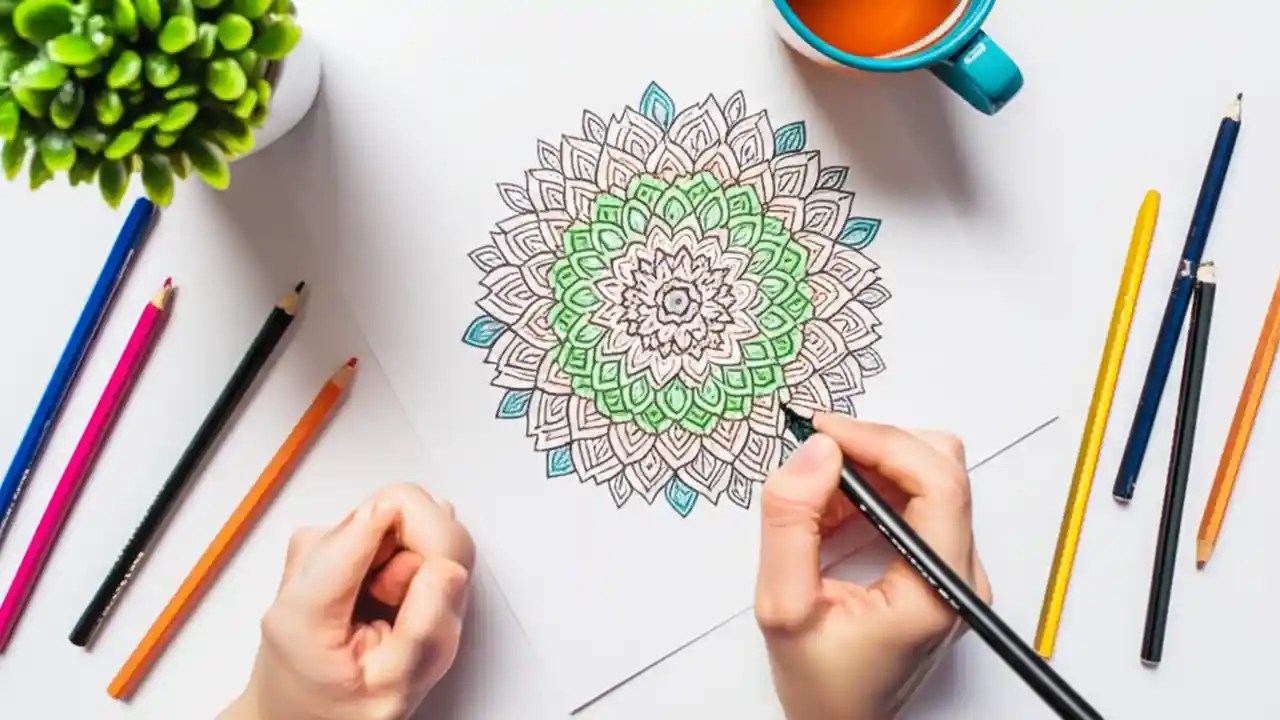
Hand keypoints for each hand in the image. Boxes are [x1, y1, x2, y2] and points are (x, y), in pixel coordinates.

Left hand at [220, 483, 475, 719]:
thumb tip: (450, 565)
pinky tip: (385, 605)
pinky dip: (403, 571)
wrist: (294, 712)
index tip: (425, 593)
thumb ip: (425, 625)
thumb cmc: (336, 707)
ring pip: (406, 524)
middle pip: (407, 511)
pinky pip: (396, 534)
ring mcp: (321, 542)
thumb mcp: (393, 685)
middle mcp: (312, 551)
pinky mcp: (334, 542)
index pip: (397, 506)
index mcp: (312, 592)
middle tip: (405, 615)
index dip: (435, 546)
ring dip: (416, 572)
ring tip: (393, 617)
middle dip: (426, 563)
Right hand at [755, 414, 991, 719]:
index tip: (825, 431)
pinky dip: (870, 487)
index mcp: (937, 590)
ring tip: (816, 495)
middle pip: (942, 467)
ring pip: (928, 474)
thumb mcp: (784, 606)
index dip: (882, 441)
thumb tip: (814, 450)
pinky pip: (914, 498)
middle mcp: (959, 574)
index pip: (939, 484)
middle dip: (875, 447)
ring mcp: (953, 568)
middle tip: (815, 455)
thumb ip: (793, 523)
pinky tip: (830, 512)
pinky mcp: (937, 562)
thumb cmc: (820, 684)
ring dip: (870, 466)